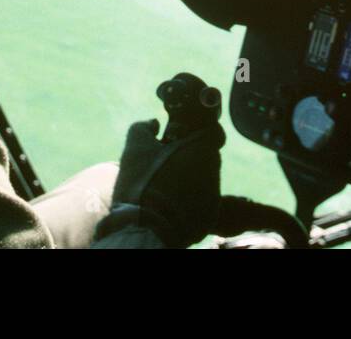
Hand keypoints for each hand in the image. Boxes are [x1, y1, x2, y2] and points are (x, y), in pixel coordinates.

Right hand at [97, 118, 225, 247]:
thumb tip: (153, 124)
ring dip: (189, 179)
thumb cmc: (142, 181)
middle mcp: (214, 170)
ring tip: (164, 187)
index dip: (198, 132)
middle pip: (206, 157)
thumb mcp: (135, 147)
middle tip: (166, 163)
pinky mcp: (208, 217)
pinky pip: (200, 202)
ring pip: (204, 179)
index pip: (213, 132)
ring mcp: (213, 195)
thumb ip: (144, 128)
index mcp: (203, 149)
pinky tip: (169, 204)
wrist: (145, 226)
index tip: (181, 138)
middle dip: (189, 157)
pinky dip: (188, 201)